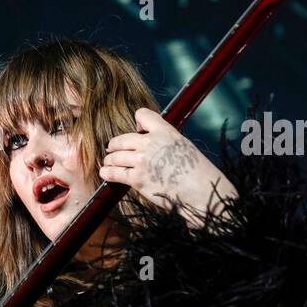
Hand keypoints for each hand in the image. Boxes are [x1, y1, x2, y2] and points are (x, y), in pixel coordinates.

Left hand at [100, 108, 237, 226]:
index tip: (137, 132)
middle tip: (112, 150)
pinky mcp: (137, 179)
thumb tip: (148, 140)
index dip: (137, 123)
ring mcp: (142, 160)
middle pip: (121, 139)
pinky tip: (106, 173)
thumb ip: (164, 139)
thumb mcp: (183, 145)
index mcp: (165, 131)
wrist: (201, 191)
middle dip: (115, 146)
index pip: (142, 115)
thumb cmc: (196, 172)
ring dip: (110, 160)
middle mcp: (150, 143)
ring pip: (114, 156)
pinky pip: (114, 173)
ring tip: (109, 163)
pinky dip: (107, 173)